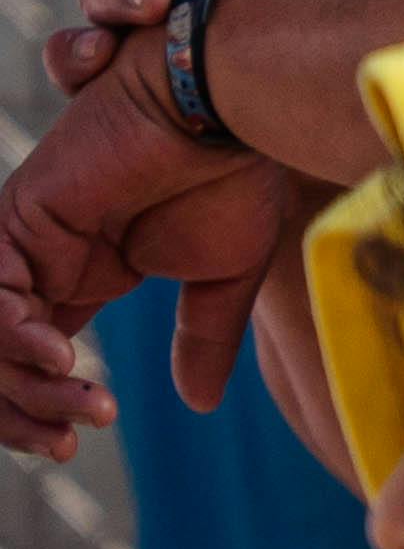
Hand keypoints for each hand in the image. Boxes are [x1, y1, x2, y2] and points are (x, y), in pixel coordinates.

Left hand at [0, 87, 310, 462]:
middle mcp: (41, 261)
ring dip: (22, 382)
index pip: (31, 360)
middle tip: (70, 439)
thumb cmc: (237, 176)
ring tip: (80, 403)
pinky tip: (59, 355)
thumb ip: (202, 339)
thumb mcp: (222, 278)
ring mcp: (24, 239)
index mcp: (80, 275)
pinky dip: (12, 334)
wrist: (232, 109)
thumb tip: (199, 403)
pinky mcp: (18, 216)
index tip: (81, 439)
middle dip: (24, 410)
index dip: (41, 409)